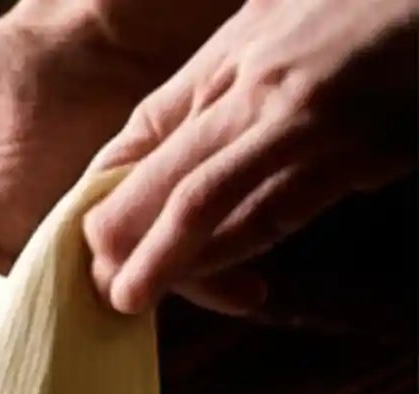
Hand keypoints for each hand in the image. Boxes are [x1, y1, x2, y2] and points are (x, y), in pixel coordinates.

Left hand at [84, 0, 418, 315]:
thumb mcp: (282, 23)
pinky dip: (232, 252)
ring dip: (163, 259)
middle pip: (157, 175)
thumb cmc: (372, 11)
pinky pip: (273, 212)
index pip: (139, 134)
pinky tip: (214, 285)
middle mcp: (250, 84)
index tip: (88, 238)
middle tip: (95, 283)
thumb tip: (194, 138)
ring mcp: (298, 117)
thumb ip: (236, 80)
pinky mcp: (356, 147)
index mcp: (225, 56)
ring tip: (129, 298)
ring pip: (201, 202)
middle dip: (115, 236)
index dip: (104, 193)